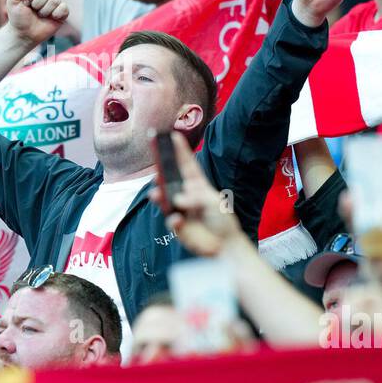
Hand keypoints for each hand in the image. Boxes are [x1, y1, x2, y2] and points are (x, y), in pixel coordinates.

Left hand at [6, 0, 69, 46]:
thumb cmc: (18, 18)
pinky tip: (51, 18)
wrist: (24, 34)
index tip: (25, 3)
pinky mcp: (62, 12)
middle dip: (37, 4)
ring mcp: (54, 2)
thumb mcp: (12, 3)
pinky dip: (57, 14)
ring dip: (45, 11)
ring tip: (40, 15)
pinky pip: (64, 8)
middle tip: (33, 11)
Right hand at [153, 131, 242, 256]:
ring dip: (159, 195)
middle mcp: (186, 195)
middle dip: (161, 172)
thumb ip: (196, 197)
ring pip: (164, 198)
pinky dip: (174, 219)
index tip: (173, 136)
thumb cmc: (222, 221)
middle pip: (170, 180)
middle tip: (156, 168)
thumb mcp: (214, 202)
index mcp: (198, 186)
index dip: (180, 151)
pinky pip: (170, 219)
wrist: (225, 246)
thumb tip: (177, 199)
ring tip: (157, 193)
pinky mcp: (177, 226)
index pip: (187, 165)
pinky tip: (179, 219)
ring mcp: (179, 210)